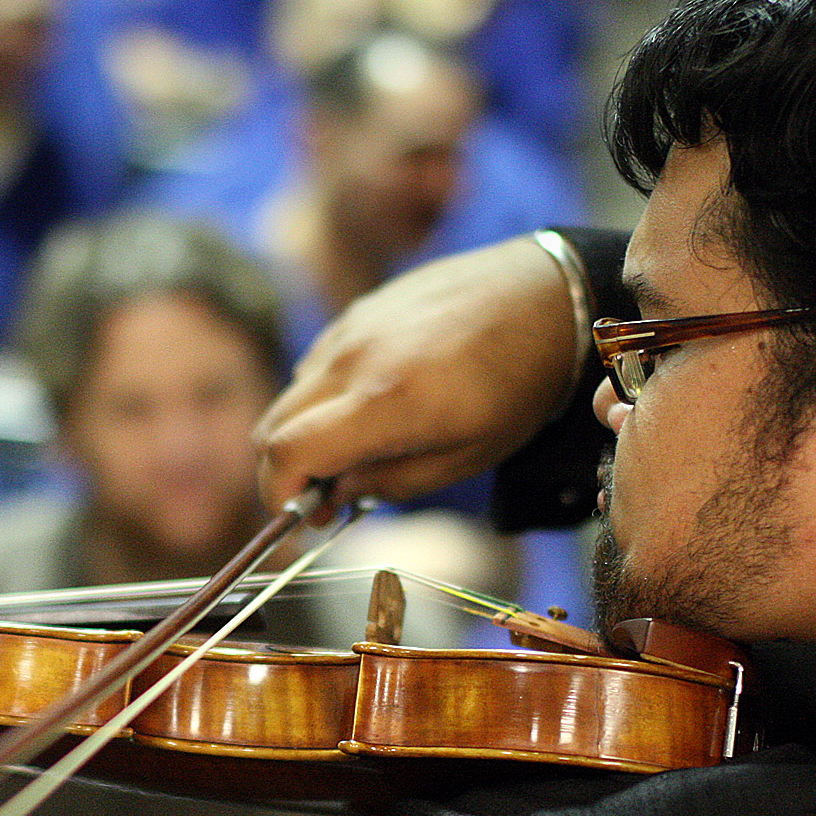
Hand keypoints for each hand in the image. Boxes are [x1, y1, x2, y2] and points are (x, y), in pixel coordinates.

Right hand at [257, 234, 585, 515]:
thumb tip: (338, 493)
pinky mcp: (359, 310)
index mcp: (384, 401)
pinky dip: (323, 399)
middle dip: (283, 472)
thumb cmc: (518, 384)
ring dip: (305, 433)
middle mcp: (353, 359)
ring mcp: (351, 328)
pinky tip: (370, 407)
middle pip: (270, 426)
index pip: (286, 452)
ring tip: (353, 451)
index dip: (278, 495)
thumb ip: (391, 484)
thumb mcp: (466, 457)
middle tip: (324, 496)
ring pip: (291, 395)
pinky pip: (317, 364)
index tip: (302, 518)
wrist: (546, 297)